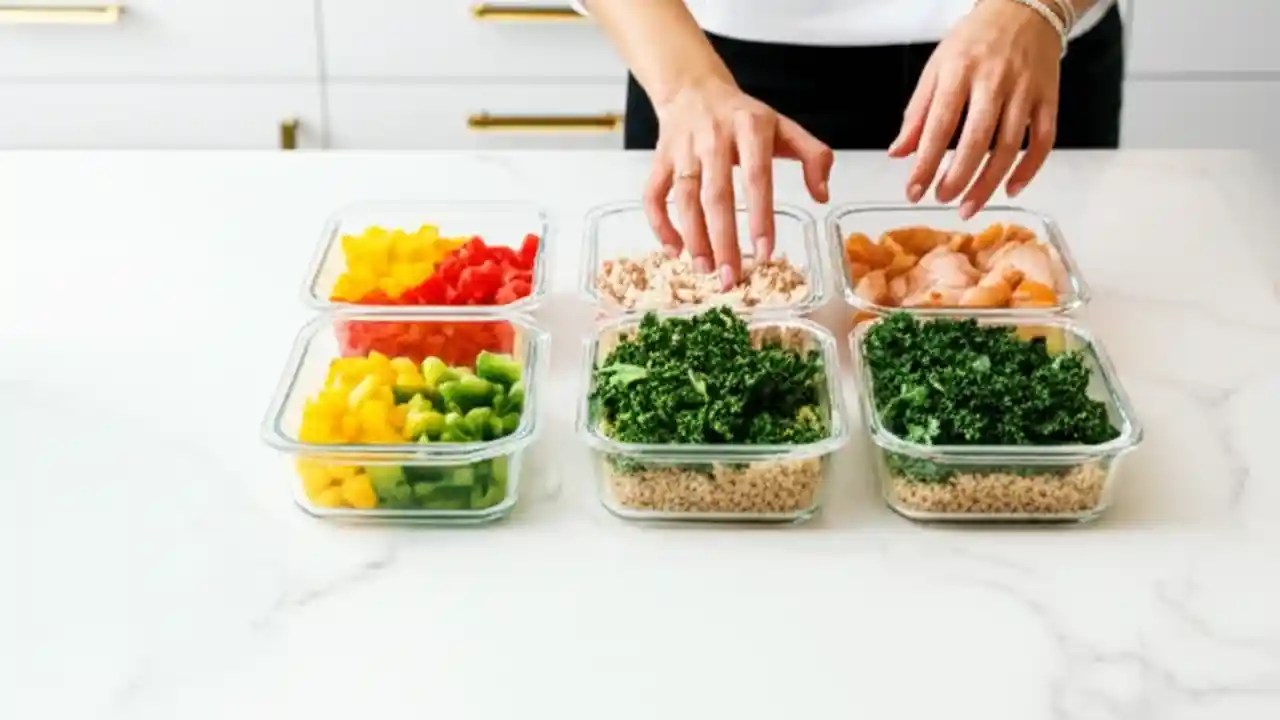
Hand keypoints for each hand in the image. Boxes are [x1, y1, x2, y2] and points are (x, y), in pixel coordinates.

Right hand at [646, 79, 832, 288]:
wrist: (693, 87)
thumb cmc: (743, 116)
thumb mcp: (784, 126)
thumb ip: (813, 156)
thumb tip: (822, 195)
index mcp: (750, 128)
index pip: (756, 177)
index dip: (760, 216)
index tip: (764, 252)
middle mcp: (713, 137)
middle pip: (716, 195)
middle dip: (723, 240)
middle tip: (731, 277)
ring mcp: (683, 149)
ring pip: (683, 199)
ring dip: (693, 238)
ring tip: (706, 270)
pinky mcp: (660, 159)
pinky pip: (654, 195)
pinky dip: (660, 224)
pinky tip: (674, 250)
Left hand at [889, 0, 1062, 218]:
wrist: (1023, 8)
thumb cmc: (974, 41)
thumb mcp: (936, 68)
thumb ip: (917, 112)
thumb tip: (897, 153)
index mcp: (959, 71)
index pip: (939, 125)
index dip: (925, 163)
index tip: (913, 191)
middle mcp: (994, 80)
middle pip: (977, 139)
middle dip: (957, 177)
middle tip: (942, 200)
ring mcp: (1024, 89)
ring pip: (1010, 146)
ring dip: (989, 183)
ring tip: (968, 206)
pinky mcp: (1048, 97)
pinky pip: (1044, 140)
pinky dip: (1030, 169)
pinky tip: (1011, 188)